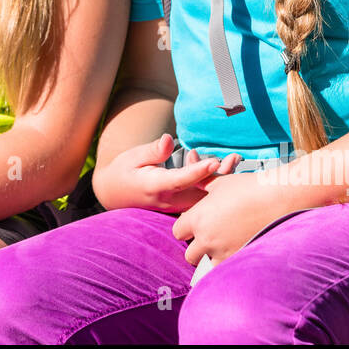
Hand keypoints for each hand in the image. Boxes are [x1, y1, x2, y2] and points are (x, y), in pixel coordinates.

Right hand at [95, 133, 239, 212]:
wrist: (113, 195)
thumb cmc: (124, 171)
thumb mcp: (132, 157)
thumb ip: (152, 150)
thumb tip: (168, 140)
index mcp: (155, 186)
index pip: (180, 180)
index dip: (198, 172)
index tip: (215, 162)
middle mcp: (168, 200)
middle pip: (199, 193)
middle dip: (219, 177)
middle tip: (234, 158)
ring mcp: (175, 207)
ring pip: (203, 198)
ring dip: (219, 180)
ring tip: (233, 159)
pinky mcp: (180, 207)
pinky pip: (199, 198)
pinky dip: (210, 183)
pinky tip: (216, 166)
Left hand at [172, 169, 312, 266]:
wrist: (278, 198)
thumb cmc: (249, 188)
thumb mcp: (220, 183)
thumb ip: (201, 186)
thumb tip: (192, 182)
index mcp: (198, 219)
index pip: (178, 232)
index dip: (186, 228)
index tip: (196, 224)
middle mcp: (207, 239)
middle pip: (189, 254)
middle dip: (198, 247)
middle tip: (210, 237)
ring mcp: (224, 252)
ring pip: (206, 266)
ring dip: (212, 258)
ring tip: (224, 245)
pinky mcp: (241, 260)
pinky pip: (226, 270)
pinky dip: (228, 263)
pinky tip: (236, 250)